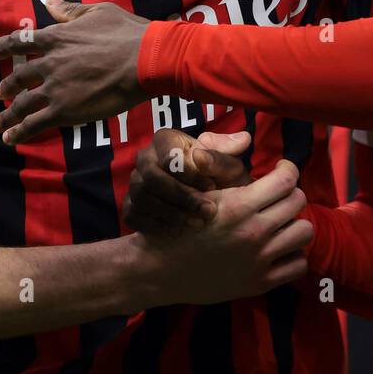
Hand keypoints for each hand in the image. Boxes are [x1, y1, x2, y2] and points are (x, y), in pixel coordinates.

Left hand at [0, 0, 150, 143]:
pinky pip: (35, 124)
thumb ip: (70, 10)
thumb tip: (49, 3)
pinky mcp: (65, 111)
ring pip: (21, 105)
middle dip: (6, 87)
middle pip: (18, 77)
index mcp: (56, 37)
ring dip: (6, 116)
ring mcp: (55, 89)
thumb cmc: (127, 33)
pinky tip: (10, 138)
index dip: (3, 46)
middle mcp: (49, 63)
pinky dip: (19, 132)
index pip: (20, 41)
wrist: (144, 60)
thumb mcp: (97, 12)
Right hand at [123, 128, 251, 236]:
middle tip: (207, 211)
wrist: (206, 205)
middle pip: (152, 176)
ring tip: (196, 224)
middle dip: (181, 196)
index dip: (190, 172)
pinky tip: (177, 233)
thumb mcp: (227, 167)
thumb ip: (230, 155)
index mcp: (166, 140)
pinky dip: (155, 226)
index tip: (212, 185)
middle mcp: (145, 158)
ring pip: (142, 197)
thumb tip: (241, 140)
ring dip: (171, 213)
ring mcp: (134, 183)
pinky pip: (134, 216)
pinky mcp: (130, 206)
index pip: (169, 154)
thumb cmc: (217, 179)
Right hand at [135, 158, 312, 304]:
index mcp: (239, 205)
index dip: (288, 168)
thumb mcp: (199, 191)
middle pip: (298, 201)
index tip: (281, 168)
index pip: (286, 179)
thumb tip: (245, 140)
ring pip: (304, 231)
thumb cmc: (177, 224)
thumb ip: (225, 168)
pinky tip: (278, 248)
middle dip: (291, 192)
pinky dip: (293, 254)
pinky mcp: (260, 282)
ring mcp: (259, 259)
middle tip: (278, 194)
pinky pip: (298, 264)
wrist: (160, 269)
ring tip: (280, 221)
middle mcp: (254, 232)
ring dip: (294, 222)